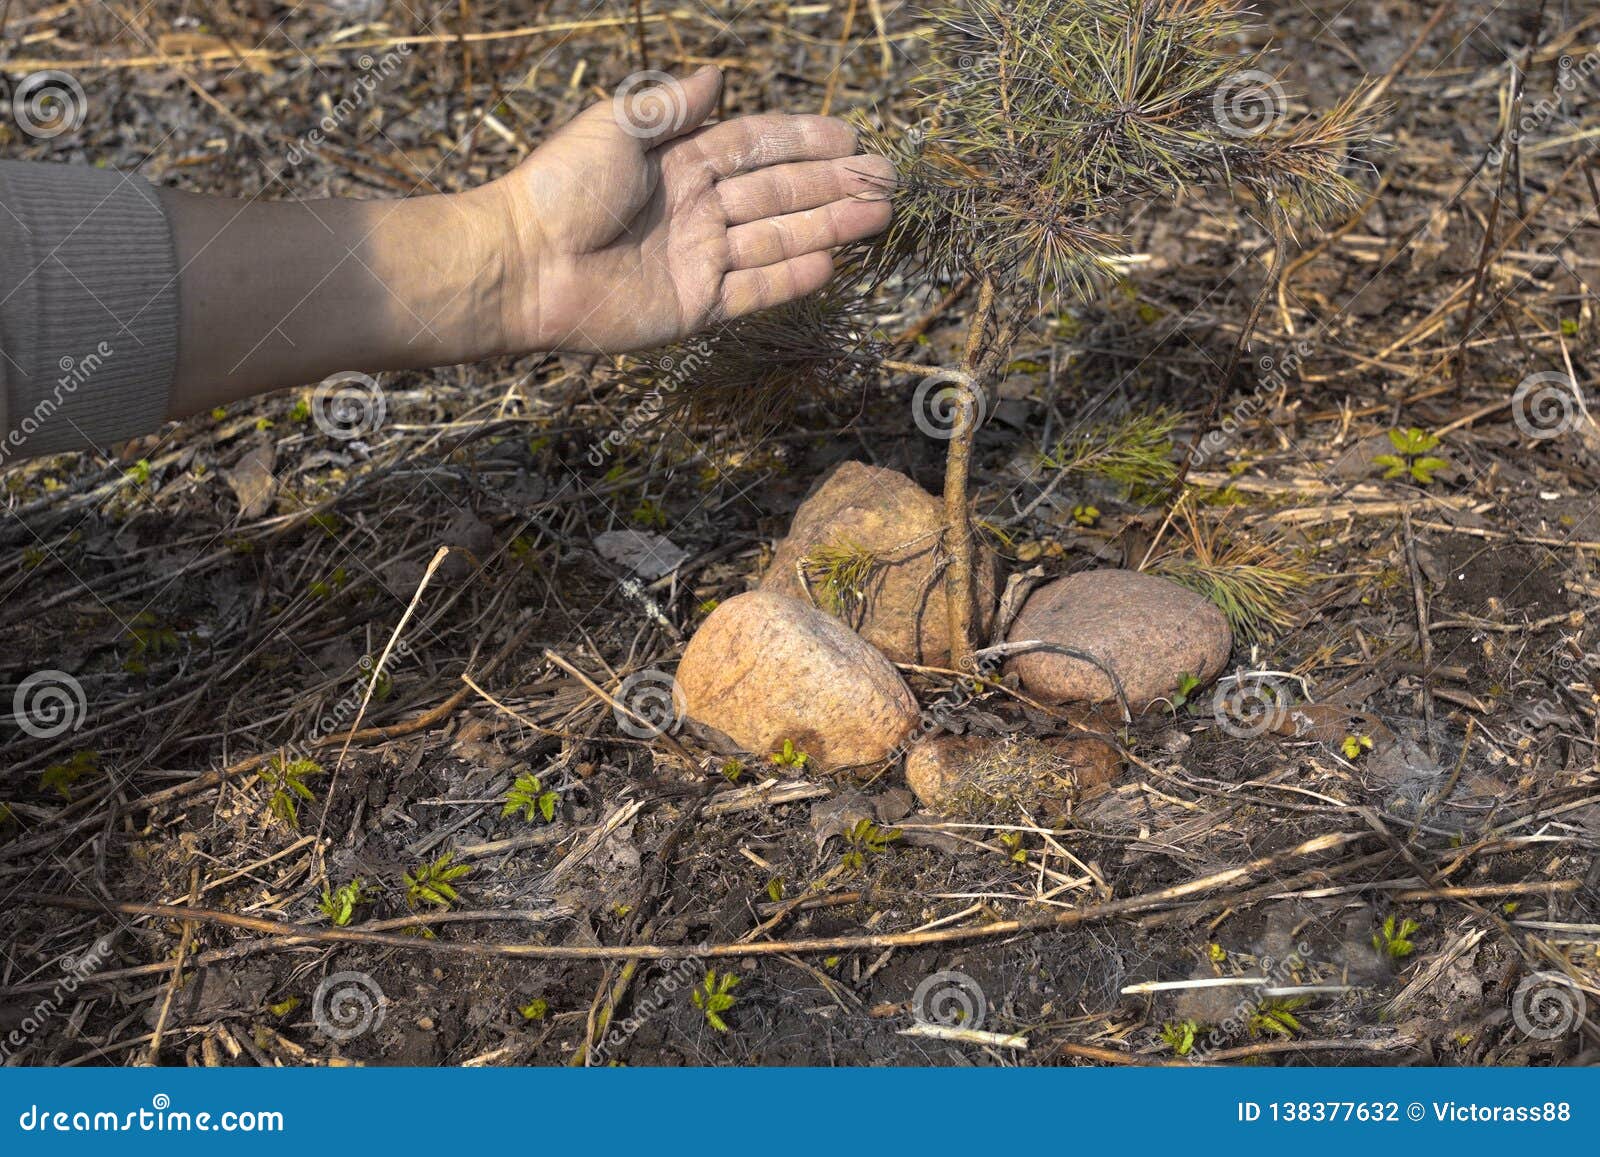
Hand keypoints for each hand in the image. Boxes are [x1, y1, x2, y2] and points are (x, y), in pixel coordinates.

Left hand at [487, 66, 892, 352]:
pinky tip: (832, 262)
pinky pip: (754, 290)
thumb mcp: (616, 128)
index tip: (851, 139)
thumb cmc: (559, 188)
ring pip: (776, 239)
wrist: (523, 266)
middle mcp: (696, 209)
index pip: (756, 146)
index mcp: (679, 162)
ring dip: (827, 227)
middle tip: (886, 181)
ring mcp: (699, 259)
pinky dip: (792, 278)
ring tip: (877, 217)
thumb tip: (719, 74)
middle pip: (778, 193)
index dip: (804, 141)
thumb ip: (671, 106)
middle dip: (833, 185)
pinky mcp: (695, 306)